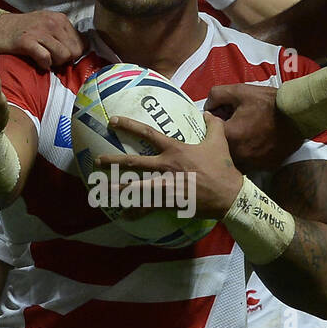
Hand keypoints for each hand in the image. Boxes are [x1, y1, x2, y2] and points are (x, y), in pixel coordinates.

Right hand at [0, 9, 82, 69]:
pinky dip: (44, 64)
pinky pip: (46, 58)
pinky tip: (38, 62)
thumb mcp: (48, 26)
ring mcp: (40, 31)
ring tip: (44, 59)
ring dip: (55, 63)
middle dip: (65, 60)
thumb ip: (65, 35)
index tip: (61, 55)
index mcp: (60, 19)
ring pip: (63, 56)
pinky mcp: (27, 41)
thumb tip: (84, 48)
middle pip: (74, 52)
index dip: (73, 54)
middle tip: (52, 58)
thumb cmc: (24, 30)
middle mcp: (53, 22)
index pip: (82, 43)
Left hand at [98, 112, 242, 219]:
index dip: (129, 125)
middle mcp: (165, 166)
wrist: (228, 195)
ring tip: (100, 189)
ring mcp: (165, 184)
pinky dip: (134, 210)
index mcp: (174, 149)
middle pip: (133, 162)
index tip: (113, 121)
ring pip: (135, 186)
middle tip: (98, 161)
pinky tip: (123, 214)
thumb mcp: (219, 141)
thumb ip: (212, 125)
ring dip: (117, 188)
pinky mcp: (169, 201)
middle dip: (114, 161)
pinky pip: (147, 206)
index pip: (147, 133)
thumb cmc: (222, 168)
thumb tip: (208, 112)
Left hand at [206, 83, 304, 169]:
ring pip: (233, 158)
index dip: (214, 122)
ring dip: (234, 148)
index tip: (221, 116)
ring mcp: (251, 164)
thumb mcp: (240, 91)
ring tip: (246, 133)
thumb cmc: (269, 103)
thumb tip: (207, 108)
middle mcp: (237, 155)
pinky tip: (257, 142)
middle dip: (223, 137)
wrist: (299, 116)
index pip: (208, 132)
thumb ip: (217, 96)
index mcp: (228, 137)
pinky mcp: (264, 168)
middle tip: (234, 124)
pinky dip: (249, 154)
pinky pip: (249, 163)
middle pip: (220, 148)